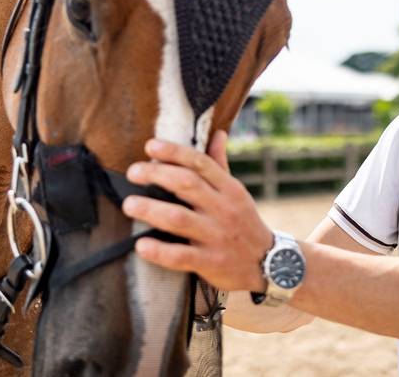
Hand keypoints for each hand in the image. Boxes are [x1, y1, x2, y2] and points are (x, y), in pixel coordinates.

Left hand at [122, 131, 272, 292]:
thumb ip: (221, 165)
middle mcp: (223, 209)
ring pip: (179, 219)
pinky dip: (160, 251)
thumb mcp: (237, 193)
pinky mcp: (211, 262)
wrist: (269, 264)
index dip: (174, 152)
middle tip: (133, 173)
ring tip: (129, 204)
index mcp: (229, 189)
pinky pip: (181, 256)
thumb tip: (218, 134)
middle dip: (156, 175)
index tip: (150, 146)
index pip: (200, 163)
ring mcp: (217, 236)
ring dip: (151, 209)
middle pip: (186, 185)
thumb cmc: (244, 223)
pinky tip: (141, 245)